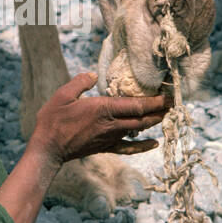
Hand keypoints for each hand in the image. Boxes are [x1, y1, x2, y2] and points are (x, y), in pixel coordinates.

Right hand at [32, 71, 170, 167]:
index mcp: (104, 109)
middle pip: (143, 118)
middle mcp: (112, 124)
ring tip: (165, 114)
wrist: (48, 148)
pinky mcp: (106, 147)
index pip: (137, 105)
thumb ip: (81, 82)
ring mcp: (110, 137)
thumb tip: (94, 75)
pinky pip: (129, 147)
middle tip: (173, 103)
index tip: (167, 95)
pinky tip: (154, 143)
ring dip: (154, 122)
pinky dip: (143, 146)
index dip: (155, 101)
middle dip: (160, 110)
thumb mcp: (63, 95)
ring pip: (138, 130)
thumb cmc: (53, 120)